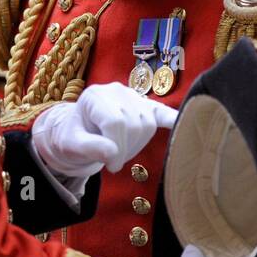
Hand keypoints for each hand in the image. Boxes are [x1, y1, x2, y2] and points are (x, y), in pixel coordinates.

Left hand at [31, 83, 177, 177]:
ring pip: (147, 123)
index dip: (116, 147)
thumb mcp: (71, 145)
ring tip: (122, 152)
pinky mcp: (145, 105)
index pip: (116, 122)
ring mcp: (132, 96)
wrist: (78, 130)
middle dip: (126, 148)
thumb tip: (111, 154)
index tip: (110, 165)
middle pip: (133, 124)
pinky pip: (161, 112)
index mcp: (95, 96)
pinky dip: (172, 119)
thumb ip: (89, 147)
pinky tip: (184, 122)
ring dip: (137, 144)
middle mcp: (115, 91)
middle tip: (113, 161)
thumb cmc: (73, 137)